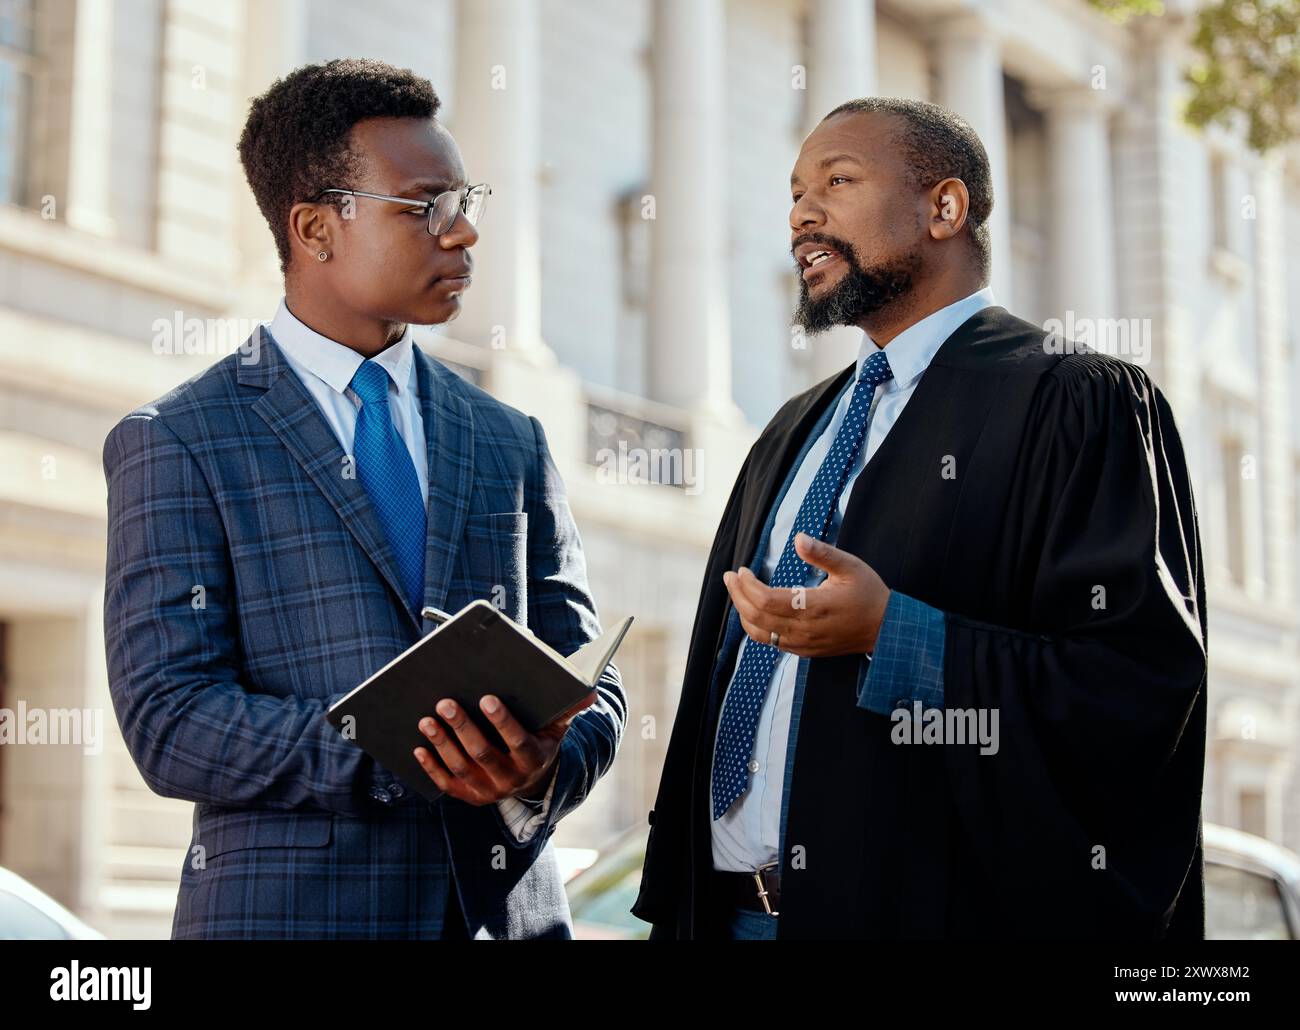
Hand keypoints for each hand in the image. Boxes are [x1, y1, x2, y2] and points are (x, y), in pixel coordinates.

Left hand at [413, 692, 595, 804]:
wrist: (530, 780)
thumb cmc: (539, 740)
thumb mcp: (555, 727)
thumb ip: (567, 709)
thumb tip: (589, 694)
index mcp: (533, 760)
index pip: (518, 742)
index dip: (502, 722)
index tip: (486, 698)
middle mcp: (511, 780)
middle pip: (484, 754)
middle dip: (463, 727)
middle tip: (445, 703)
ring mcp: (488, 791)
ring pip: (462, 768)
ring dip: (443, 744)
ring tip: (427, 719)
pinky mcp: (469, 796)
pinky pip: (448, 784)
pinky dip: (432, 767)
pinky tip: (418, 748)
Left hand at [722, 532, 889, 657]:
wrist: (886, 630)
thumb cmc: (868, 594)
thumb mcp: (850, 566)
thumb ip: (822, 553)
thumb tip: (798, 538)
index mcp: (814, 607)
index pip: (766, 600)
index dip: (748, 585)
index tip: (742, 570)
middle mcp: (805, 629)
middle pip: (756, 617)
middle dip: (737, 595)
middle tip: (730, 577)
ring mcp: (803, 644)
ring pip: (759, 633)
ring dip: (742, 612)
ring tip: (737, 592)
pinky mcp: (804, 651)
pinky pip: (771, 642)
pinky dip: (755, 626)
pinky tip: (753, 610)